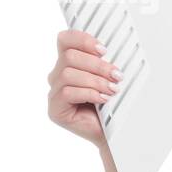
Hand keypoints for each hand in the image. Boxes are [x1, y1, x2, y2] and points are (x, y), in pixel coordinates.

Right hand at [47, 29, 121, 145]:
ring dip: (95, 81)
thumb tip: (109, 51)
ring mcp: (55, 92)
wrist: (114, 132)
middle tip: (117, 75)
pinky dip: (89, 93)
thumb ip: (104, 62)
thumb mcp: (110, 78)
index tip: (104, 50)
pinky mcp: (55, 109)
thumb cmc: (113, 104)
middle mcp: (58, 75)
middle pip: (69, 56)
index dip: (82, 40)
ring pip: (68, 74)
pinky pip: (67, 92)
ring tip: (112, 90)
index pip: (65, 40)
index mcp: (70, 63)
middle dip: (97, 65)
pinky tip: (103, 99)